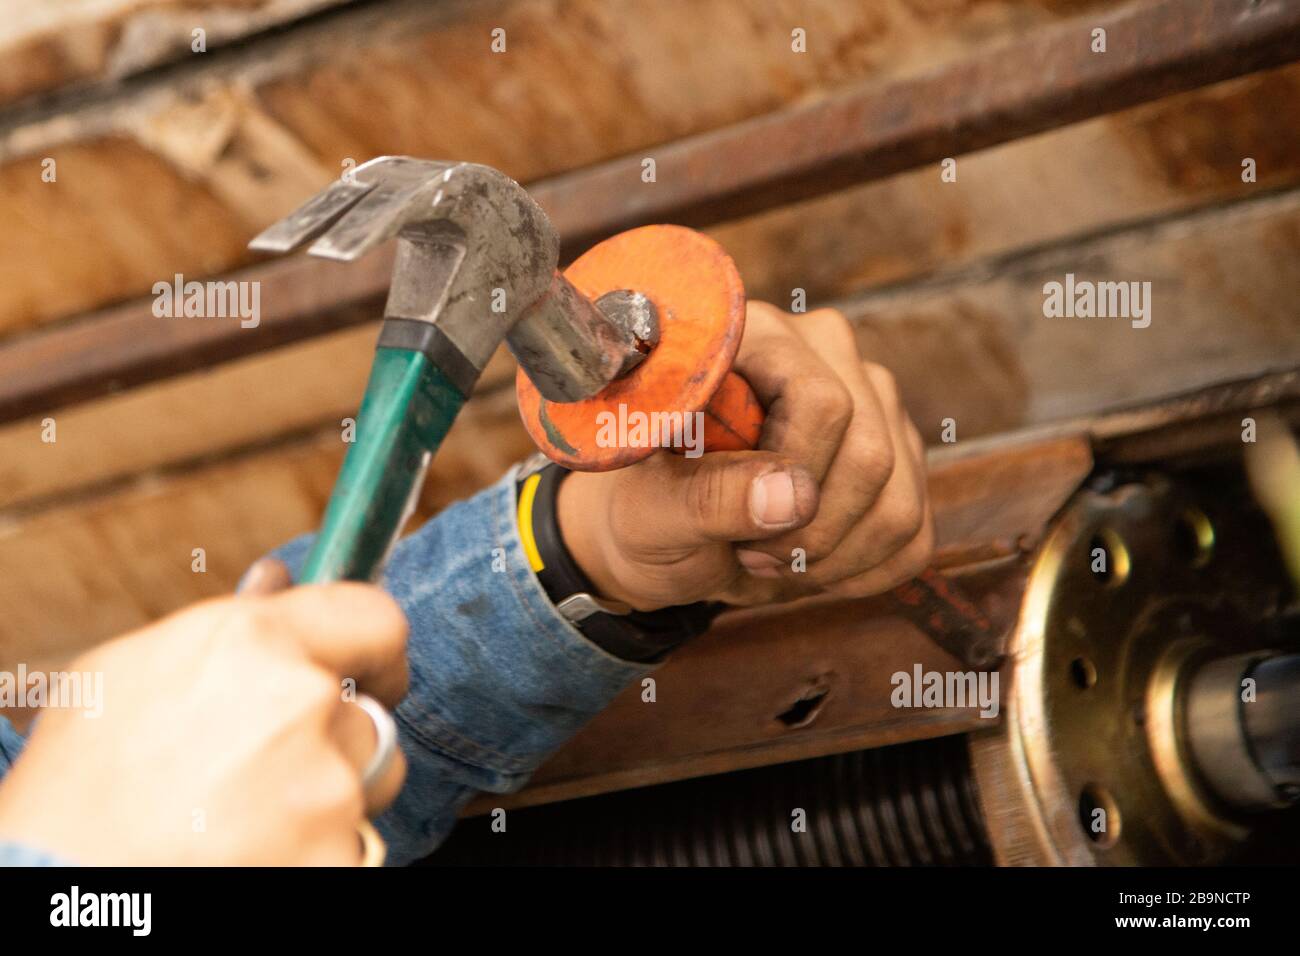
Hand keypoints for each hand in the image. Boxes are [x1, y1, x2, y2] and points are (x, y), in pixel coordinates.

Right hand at [0, 563, 408, 864]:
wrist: (50, 887)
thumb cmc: (74, 787)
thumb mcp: (125, 676)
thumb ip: (226, 626)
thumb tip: (277, 579)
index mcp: (254, 643)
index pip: (377, 620)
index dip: (376, 650)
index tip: (370, 674)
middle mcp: (303, 704)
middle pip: (368, 717)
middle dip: (332, 743)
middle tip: (262, 775)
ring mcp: (326, 788)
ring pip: (366, 784)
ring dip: (328, 800)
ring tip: (246, 822)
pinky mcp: (337, 857)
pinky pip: (351, 846)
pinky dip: (313, 855)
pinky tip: (250, 858)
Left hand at [558, 302, 932, 609]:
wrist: (663, 538)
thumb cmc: (641, 508)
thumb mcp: (649, 511)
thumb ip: (708, 498)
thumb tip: (794, 496)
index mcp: (756, 338)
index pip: (819, 400)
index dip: (793, 473)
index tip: (741, 525)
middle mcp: (826, 354)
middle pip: (869, 453)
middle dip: (811, 532)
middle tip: (751, 552)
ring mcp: (871, 403)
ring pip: (899, 498)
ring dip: (835, 558)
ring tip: (774, 558)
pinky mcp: (898, 454)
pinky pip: (915, 532)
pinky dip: (864, 572)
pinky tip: (812, 568)